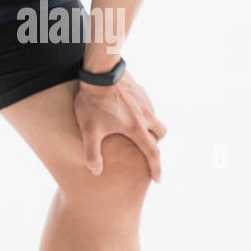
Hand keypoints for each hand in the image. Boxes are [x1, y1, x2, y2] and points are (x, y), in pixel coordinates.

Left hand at [73, 66, 166, 181]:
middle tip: (146, 148)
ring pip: (155, 117)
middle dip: (157, 143)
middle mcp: (145, 115)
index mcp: (136, 128)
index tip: (158, 179)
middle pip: (161, 133)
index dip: (156, 168)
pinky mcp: (139, 89)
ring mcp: (144, 100)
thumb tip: (96, 171)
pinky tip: (129, 110)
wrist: (99, 71)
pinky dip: (143, 112)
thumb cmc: (93, 102)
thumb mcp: (89, 131)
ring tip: (135, 129)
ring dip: (150, 125)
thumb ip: (92, 153)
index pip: (152, 153)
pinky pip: (147, 104)